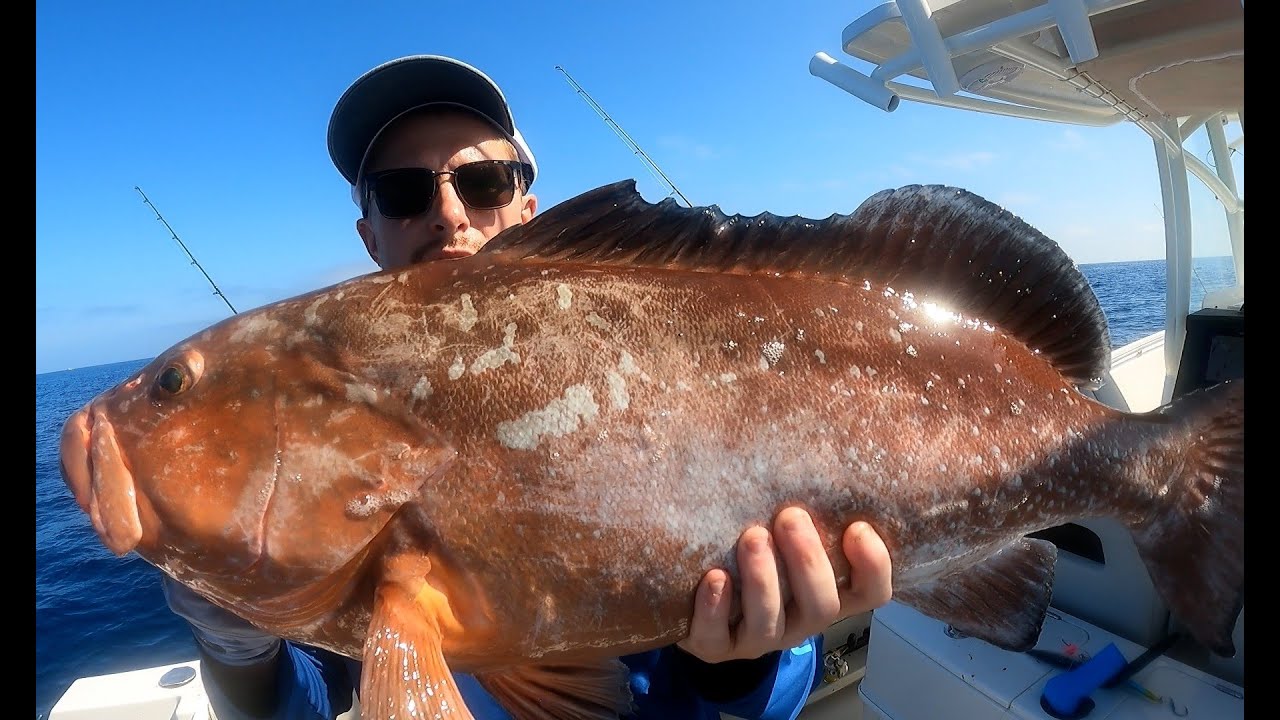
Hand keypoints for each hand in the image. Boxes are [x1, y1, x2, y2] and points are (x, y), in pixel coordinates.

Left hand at [677, 507, 891, 662]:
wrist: (696, 594)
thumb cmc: (752, 547)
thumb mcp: (784, 526)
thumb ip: (806, 500)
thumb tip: (813, 422)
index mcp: (826, 592)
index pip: (872, 593)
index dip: (873, 567)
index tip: (857, 527)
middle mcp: (798, 620)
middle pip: (822, 607)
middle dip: (808, 561)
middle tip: (790, 517)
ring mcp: (757, 638)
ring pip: (771, 623)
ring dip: (763, 579)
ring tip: (752, 537)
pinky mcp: (714, 646)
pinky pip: (716, 638)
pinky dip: (714, 608)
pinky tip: (714, 577)